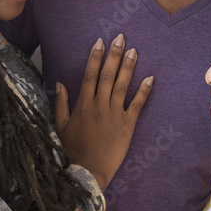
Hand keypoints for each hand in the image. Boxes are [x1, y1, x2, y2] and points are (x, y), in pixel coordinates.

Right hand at [54, 34, 152, 190]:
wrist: (87, 172)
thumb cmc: (72, 150)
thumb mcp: (60, 126)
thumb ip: (61, 104)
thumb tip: (60, 83)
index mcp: (83, 105)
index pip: (90, 75)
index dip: (95, 57)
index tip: (101, 42)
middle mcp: (99, 106)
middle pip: (107, 75)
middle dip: (114, 55)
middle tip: (121, 38)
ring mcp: (114, 115)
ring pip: (122, 86)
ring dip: (128, 67)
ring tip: (134, 51)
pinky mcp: (127, 126)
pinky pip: (137, 106)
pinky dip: (144, 92)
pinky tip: (151, 78)